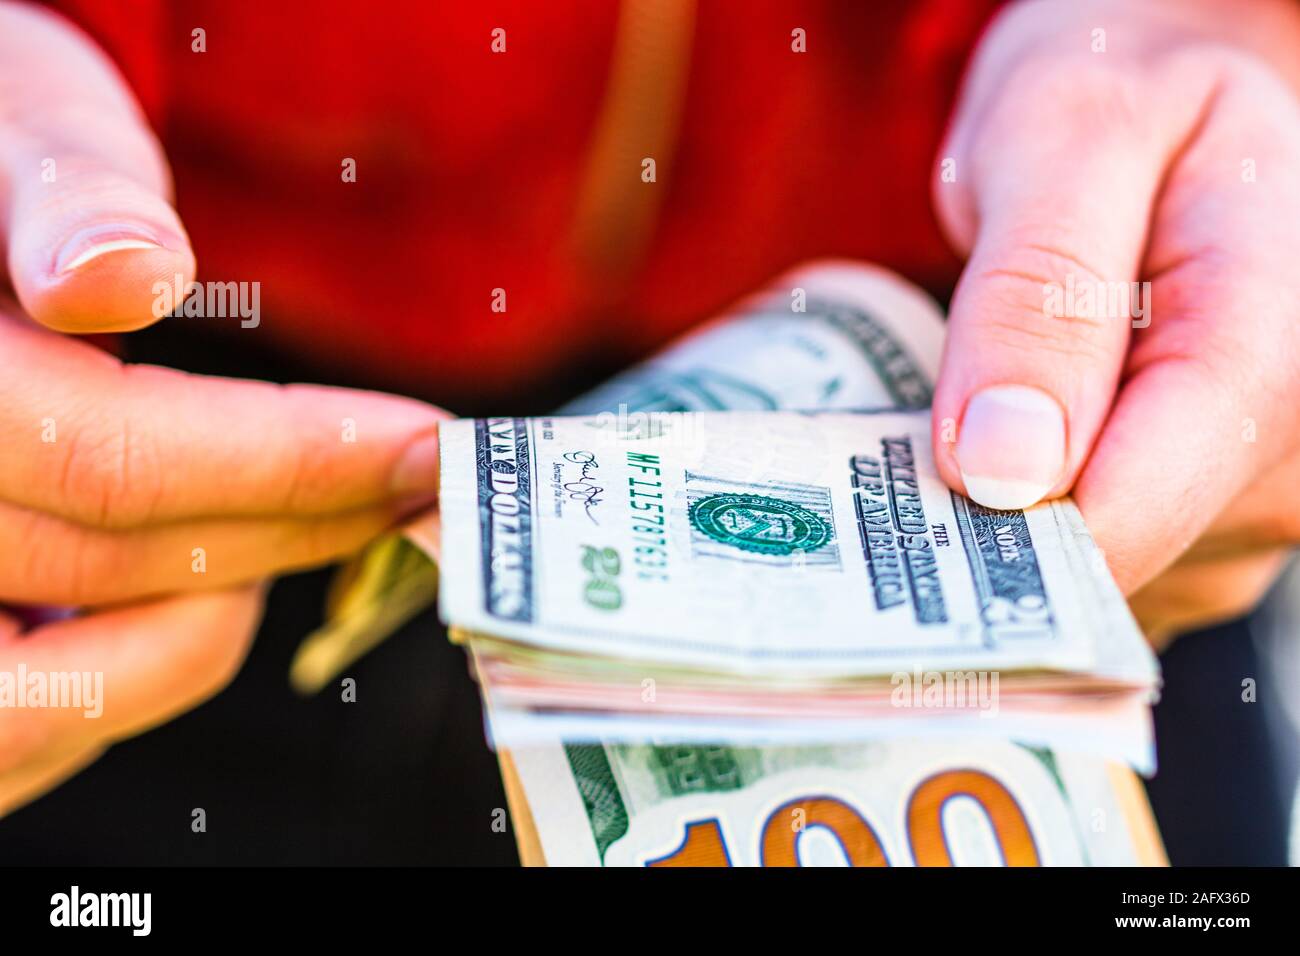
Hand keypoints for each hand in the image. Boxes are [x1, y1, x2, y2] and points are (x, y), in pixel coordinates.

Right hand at [0, 4, 445, 813]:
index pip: (107, 456)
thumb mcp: (17, 115)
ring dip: (205, 627)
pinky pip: (13, 731)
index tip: (425, 450)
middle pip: (106, 563)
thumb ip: (65, 188)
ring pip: (45, 699)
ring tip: (302, 535)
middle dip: (297, 527)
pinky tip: (195, 591)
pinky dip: (121, 682)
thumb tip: (121, 274)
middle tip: (412, 488)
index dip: (293, 463)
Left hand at [931, 0, 1299, 646]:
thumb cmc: (1122, 95)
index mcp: (1272, 336)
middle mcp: (1288, 441)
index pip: (1137, 504)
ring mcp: (1254, 492)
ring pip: (1104, 585)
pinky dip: (1027, 540)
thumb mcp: (1066, 142)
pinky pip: (1104, 577)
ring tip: (951, 444)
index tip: (889, 539)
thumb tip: (1006, 467)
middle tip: (889, 474)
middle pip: (1115, 561)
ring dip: (1002, 541)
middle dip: (988, 541)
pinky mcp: (1206, 517)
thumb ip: (1038, 296)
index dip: (1004, 544)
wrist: (1165, 95)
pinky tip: (995, 468)